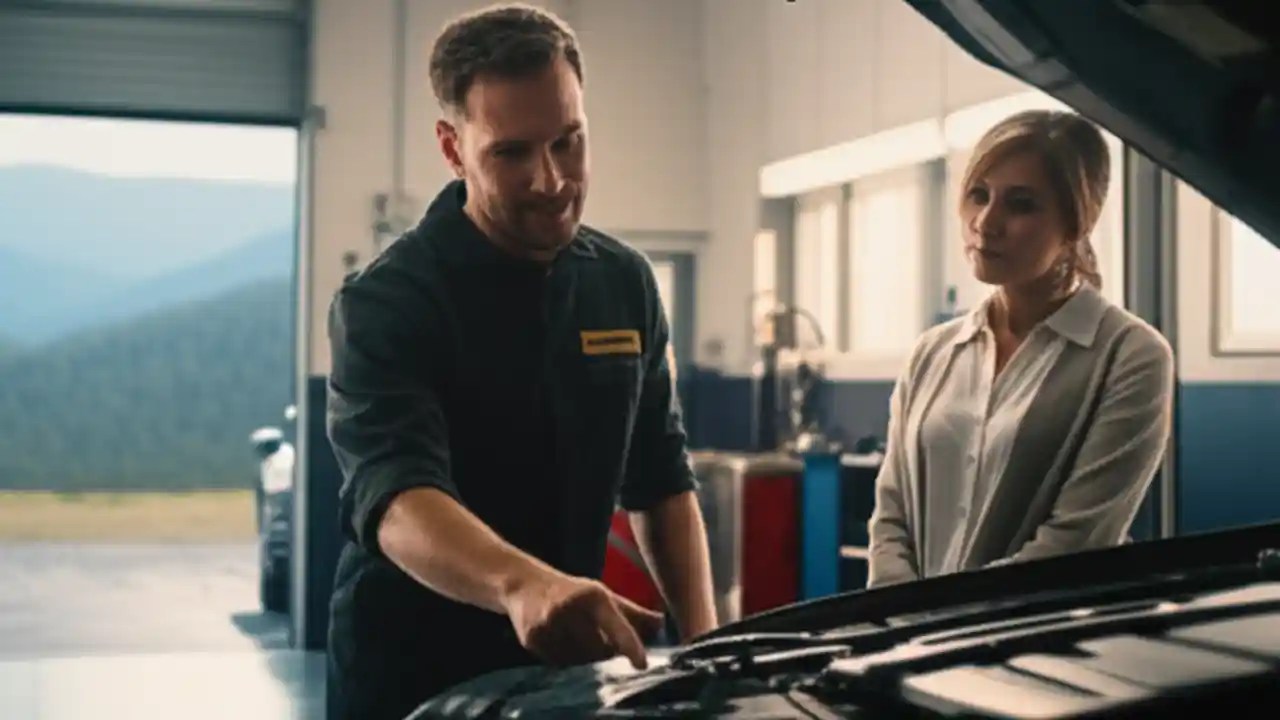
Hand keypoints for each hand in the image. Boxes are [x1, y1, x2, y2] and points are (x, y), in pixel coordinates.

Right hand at [503, 569, 663, 668]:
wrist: (524, 584)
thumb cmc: (573, 593)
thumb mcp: (603, 596)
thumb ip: (633, 613)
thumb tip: (662, 624)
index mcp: (592, 595)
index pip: (616, 624)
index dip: (630, 645)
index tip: (642, 664)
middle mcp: (569, 608)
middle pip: (599, 651)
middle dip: (604, 650)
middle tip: (596, 637)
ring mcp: (548, 624)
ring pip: (578, 660)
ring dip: (583, 656)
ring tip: (575, 635)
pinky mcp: (532, 638)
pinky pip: (558, 662)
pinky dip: (564, 658)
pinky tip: (559, 640)